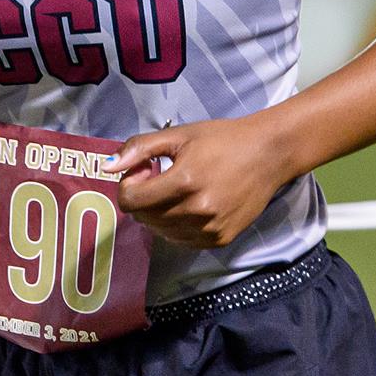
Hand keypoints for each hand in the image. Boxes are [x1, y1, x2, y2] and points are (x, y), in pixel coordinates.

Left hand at [106, 117, 292, 248]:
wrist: (269, 154)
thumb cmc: (223, 139)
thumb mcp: (179, 135)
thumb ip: (140, 149)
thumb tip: (107, 167)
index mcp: (184, 182)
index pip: (131, 201)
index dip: (129, 184)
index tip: (144, 170)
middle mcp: (197, 211)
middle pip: (144, 217)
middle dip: (143, 197)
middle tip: (161, 177)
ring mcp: (210, 229)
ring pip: (160, 231)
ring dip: (159, 212)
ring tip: (179, 189)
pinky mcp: (220, 240)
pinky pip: (181, 240)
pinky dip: (177, 225)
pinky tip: (192, 203)